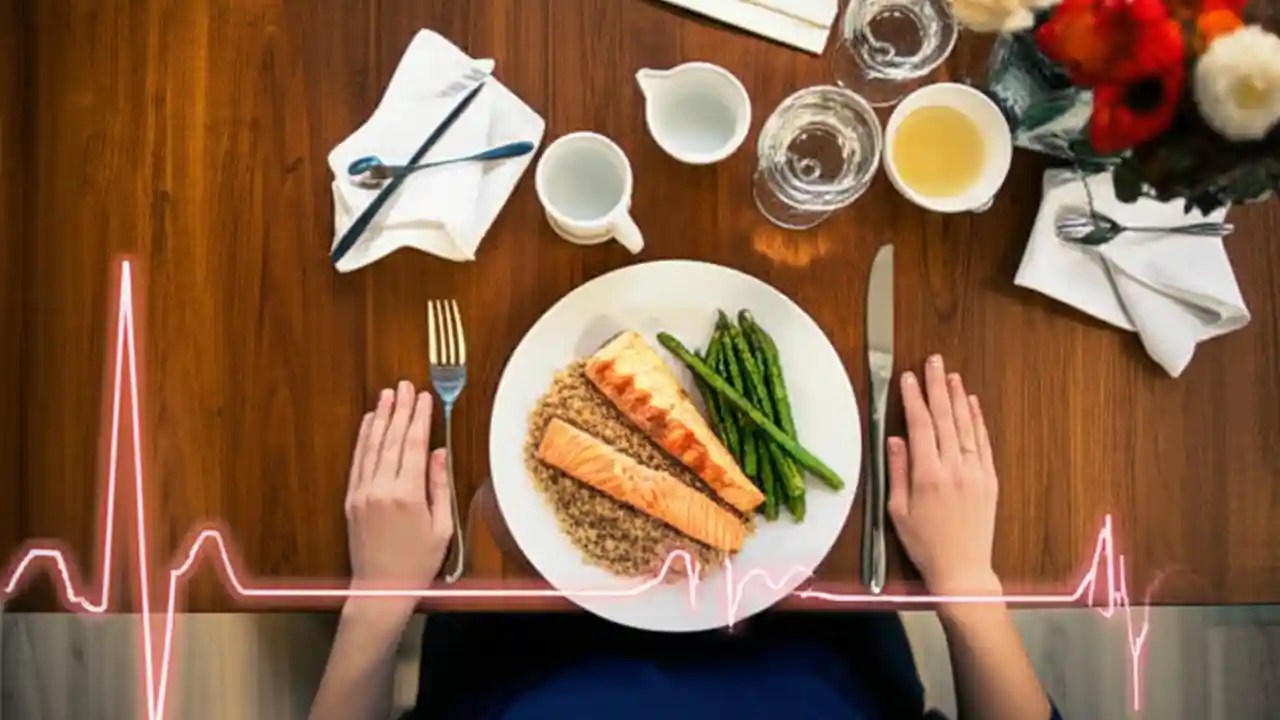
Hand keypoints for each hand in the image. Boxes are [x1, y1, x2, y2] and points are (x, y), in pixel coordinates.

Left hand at [343, 381, 453, 624]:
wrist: (380, 590)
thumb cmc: (418, 563)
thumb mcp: (441, 527)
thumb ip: (439, 486)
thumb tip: (439, 452)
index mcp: (407, 495)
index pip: (413, 445)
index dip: (419, 418)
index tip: (425, 398)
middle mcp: (380, 489)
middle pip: (391, 440)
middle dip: (400, 410)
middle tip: (405, 385)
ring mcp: (362, 493)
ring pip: (371, 447)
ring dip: (380, 418)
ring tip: (388, 395)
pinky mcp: (351, 500)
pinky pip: (357, 462)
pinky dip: (363, 440)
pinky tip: (370, 423)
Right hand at [887, 355, 1000, 597]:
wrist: (962, 569)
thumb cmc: (924, 543)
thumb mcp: (898, 510)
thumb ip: (897, 470)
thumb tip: (896, 439)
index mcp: (928, 476)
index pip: (921, 426)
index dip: (913, 398)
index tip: (908, 378)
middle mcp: (955, 469)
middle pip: (945, 418)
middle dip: (937, 387)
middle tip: (933, 361)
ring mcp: (976, 473)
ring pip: (967, 426)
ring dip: (958, 397)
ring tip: (951, 375)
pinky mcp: (990, 480)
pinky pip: (984, 443)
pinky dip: (978, 420)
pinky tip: (971, 403)